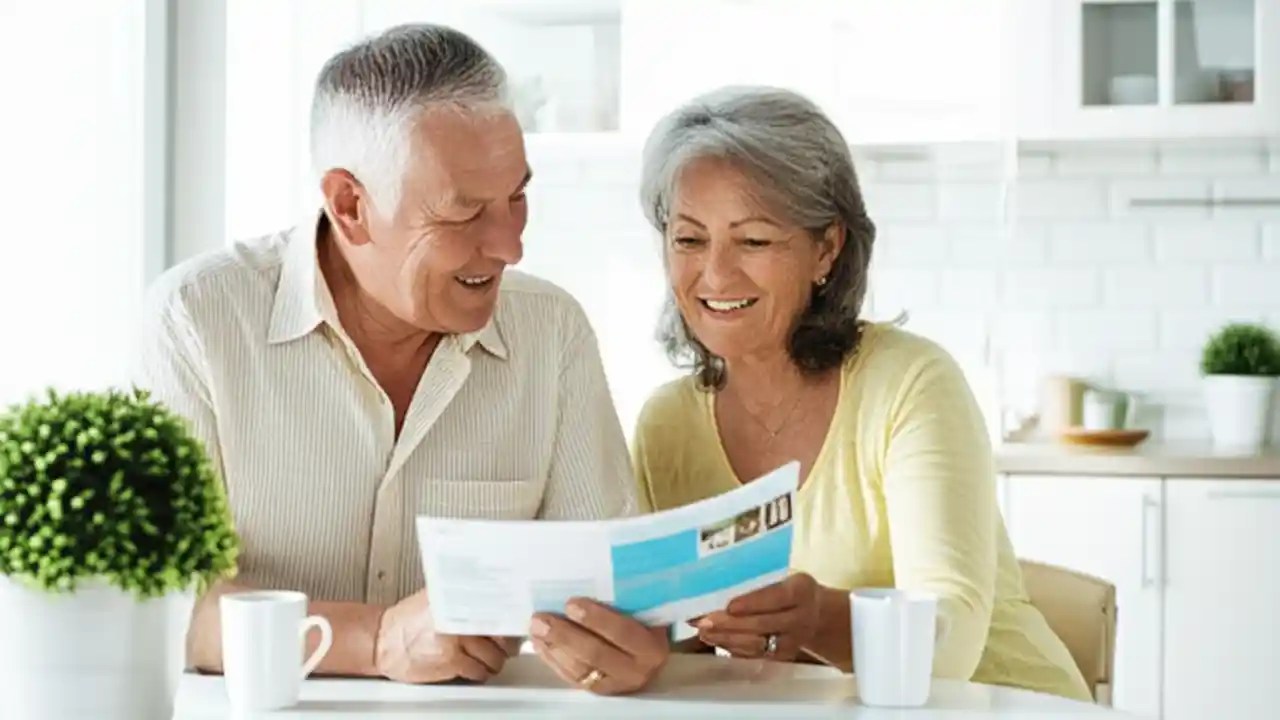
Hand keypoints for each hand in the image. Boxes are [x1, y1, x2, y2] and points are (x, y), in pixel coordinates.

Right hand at [374, 589, 516, 683]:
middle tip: (505, 642)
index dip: (510, 614)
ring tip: (491, 657)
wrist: (384, 642)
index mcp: (456, 598)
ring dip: (496, 660)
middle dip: (506, 641)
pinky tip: (477, 668)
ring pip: (495, 655)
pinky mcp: (451, 662)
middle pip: (501, 632)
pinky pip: (479, 671)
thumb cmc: (408, 621)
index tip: (517, 618)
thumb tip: (490, 591)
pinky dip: (482, 672)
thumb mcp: (435, 598)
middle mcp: (458, 617)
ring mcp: (456, 640)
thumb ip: (461, 594)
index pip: (496, 604)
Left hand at [529, 598, 668, 694]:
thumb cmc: (645, 623)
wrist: (648, 655)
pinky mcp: (598, 692)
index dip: (596, 619)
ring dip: (553, 647)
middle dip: (565, 635)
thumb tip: (592, 577)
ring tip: (535, 629)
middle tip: (541, 619)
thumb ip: (627, 602)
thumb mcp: (645, 612)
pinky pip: (572, 678)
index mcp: (651, 648)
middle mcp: (636, 671)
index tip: (570, 604)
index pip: (622, 633)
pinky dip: (553, 660)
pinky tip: (539, 644)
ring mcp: (615, 685)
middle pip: (595, 654)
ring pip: (580, 669)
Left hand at [692, 572, 819, 660]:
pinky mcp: (784, 657)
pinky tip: (714, 640)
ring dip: (727, 638)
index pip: (776, 597)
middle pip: (763, 623)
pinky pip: (755, 655)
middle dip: (730, 624)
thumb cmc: (789, 587)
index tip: (728, 606)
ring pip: (757, 643)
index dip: (752, 603)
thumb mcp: (784, 575)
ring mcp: (793, 641)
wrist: (817, 613)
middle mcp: (801, 617)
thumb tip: (716, 580)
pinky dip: (733, 648)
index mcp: (801, 589)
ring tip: (703, 631)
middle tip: (703, 621)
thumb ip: (759, 578)